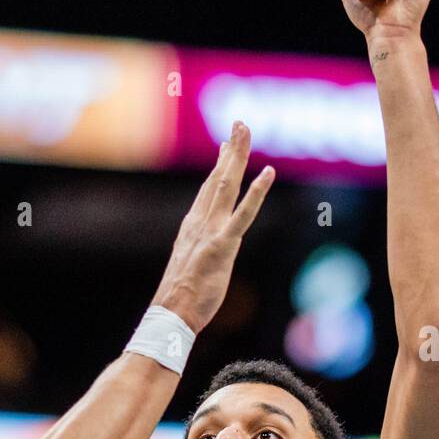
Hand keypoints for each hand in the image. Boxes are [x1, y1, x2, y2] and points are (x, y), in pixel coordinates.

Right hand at [151, 122, 274, 334]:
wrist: (171, 314)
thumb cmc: (181, 299)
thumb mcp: (190, 268)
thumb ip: (200, 253)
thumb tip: (205, 252)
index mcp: (192, 228)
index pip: (208, 189)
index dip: (219, 165)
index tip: (226, 145)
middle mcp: (199, 223)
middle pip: (217, 178)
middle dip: (230, 150)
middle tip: (240, 125)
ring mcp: (211, 232)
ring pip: (227, 185)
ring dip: (237, 156)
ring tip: (245, 132)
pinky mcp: (222, 246)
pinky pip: (243, 215)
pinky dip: (256, 192)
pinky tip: (268, 173)